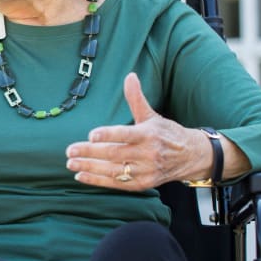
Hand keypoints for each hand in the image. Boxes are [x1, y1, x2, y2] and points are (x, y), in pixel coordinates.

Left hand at [65, 73, 211, 190]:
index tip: (91, 135)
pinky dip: (98, 181)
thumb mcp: (152, 115)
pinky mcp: (143, 184)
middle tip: (70, 150)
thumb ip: (136, 98)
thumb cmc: (167, 133)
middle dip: (90, 153)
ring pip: (113, 171)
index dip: (108, 135)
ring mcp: (146, 171)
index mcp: (149, 134)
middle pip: (114, 154)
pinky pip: (117, 183)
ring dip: (90, 168)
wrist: (191, 156)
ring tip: (71, 163)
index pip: (126, 134)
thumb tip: (129, 76)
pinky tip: (81, 176)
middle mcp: (148, 153)